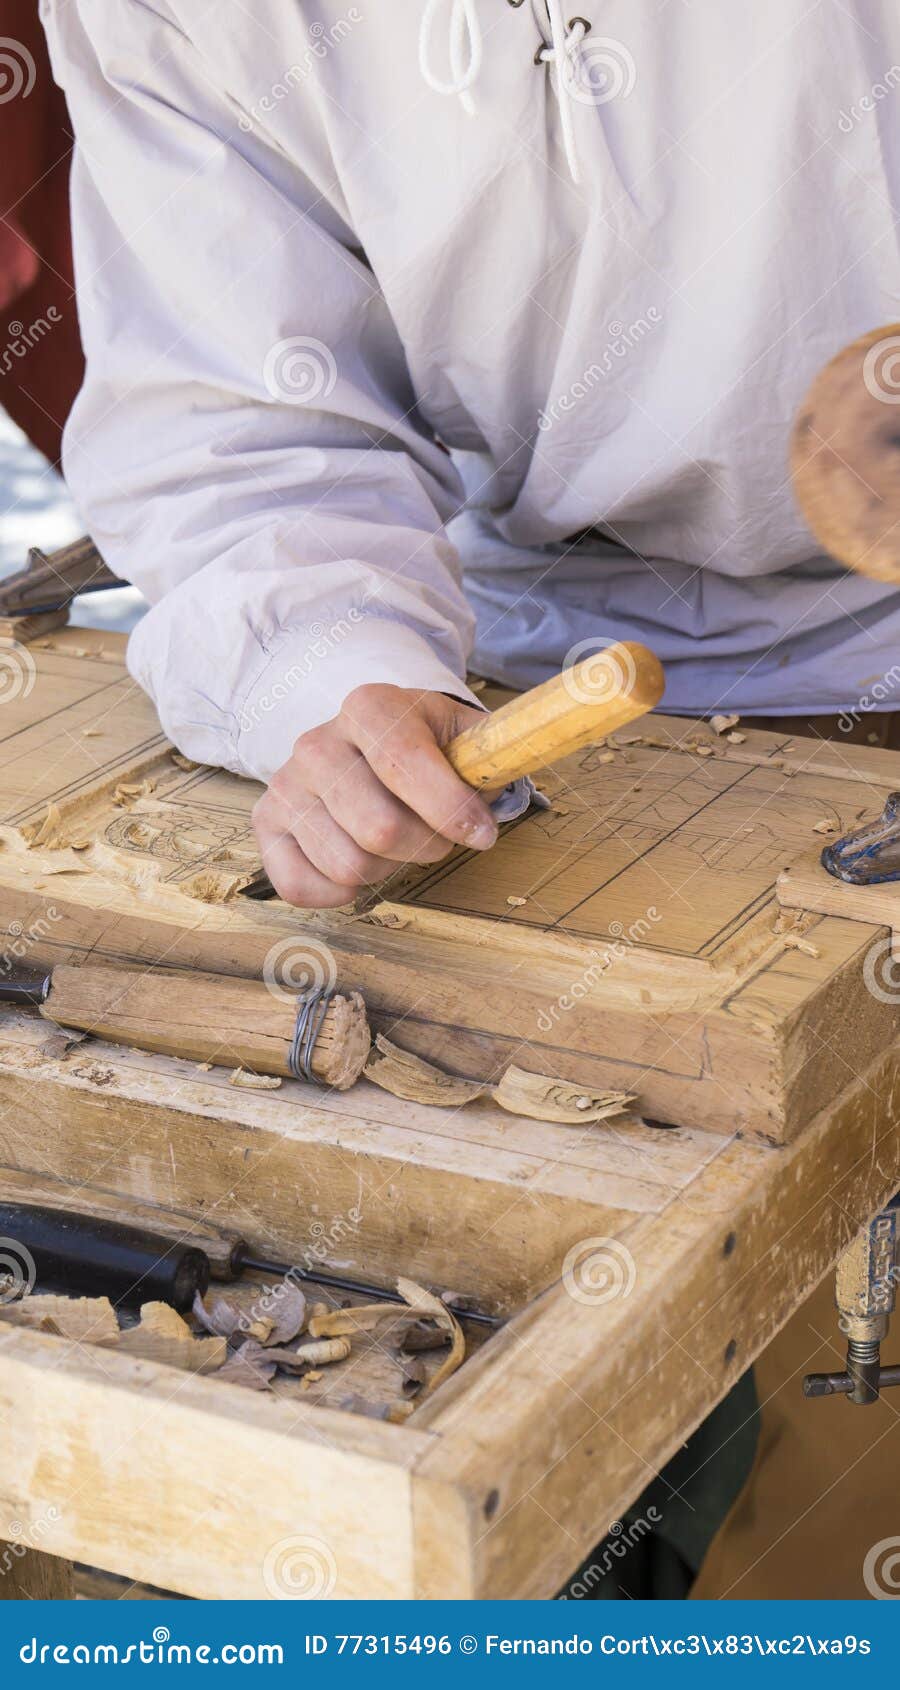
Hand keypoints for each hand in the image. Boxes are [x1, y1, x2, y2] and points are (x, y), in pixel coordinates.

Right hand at [252, 685, 497, 906]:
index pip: (407, 766)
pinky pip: (299, 886)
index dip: (452, 811)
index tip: (481, 834)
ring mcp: (286, 784)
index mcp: (368, 707)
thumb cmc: (426, 747)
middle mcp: (317, 742)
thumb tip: (512, 770)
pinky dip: (339, 893)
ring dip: (386, 869)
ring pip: (347, 865)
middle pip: (379, 829)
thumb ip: (492, 754)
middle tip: (436, 836)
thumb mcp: (462, 735)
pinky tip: (358, 866)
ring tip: (395, 844)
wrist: (367, 740)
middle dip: (425, 846)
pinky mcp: (267, 823)